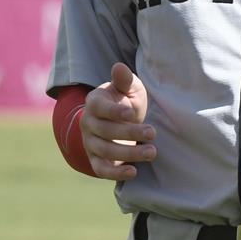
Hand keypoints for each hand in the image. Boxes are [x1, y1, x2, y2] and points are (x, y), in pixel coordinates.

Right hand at [80, 62, 155, 180]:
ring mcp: (90, 143)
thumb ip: (124, 80)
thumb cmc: (125, 101)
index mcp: (94, 102)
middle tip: (152, 133)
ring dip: (129, 154)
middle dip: (130, 133)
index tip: (132, 113)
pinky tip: (133, 172)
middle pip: (105, 131)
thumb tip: (119, 66)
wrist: (118, 121)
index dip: (114, 111)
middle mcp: (88, 123)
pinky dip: (115, 173)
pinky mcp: (95, 160)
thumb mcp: (128, 88)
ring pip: (106, 151)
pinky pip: (101, 169)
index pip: (100, 108)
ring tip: (152, 152)